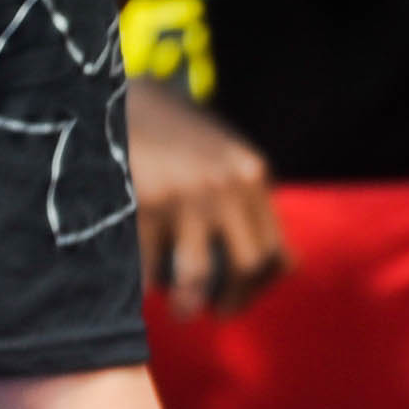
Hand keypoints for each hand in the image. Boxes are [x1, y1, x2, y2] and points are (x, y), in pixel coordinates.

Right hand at [127, 75, 283, 313]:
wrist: (118, 96)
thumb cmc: (175, 135)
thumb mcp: (225, 157)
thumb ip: (252, 202)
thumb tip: (290, 266)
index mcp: (251, 174)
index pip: (275, 249)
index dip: (261, 285)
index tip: (243, 295)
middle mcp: (225, 185)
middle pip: (247, 264)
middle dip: (236, 299)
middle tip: (218, 311)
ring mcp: (184, 196)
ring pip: (199, 276)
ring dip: (190, 304)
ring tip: (183, 311)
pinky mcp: (143, 204)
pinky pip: (149, 267)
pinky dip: (147, 287)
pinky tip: (145, 290)